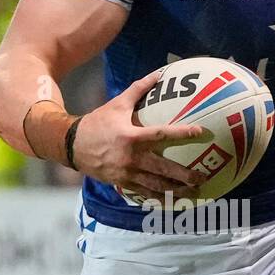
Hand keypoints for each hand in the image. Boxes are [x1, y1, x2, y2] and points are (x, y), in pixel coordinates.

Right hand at [71, 71, 206, 197]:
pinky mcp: (121, 183)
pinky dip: (158, 198)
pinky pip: (143, 193)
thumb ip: (138, 89)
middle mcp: (131, 158)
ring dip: (176, 191)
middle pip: (163, 170)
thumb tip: (159, 73)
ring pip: (156, 186)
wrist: (71, 145)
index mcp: (132, 137)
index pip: (162, 134)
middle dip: (185, 176)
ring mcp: (126, 173)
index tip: (201, 132)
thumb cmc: (97, 122)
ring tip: (193, 194)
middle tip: (202, 178)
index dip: (182, 133)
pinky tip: (172, 201)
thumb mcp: (117, 104)